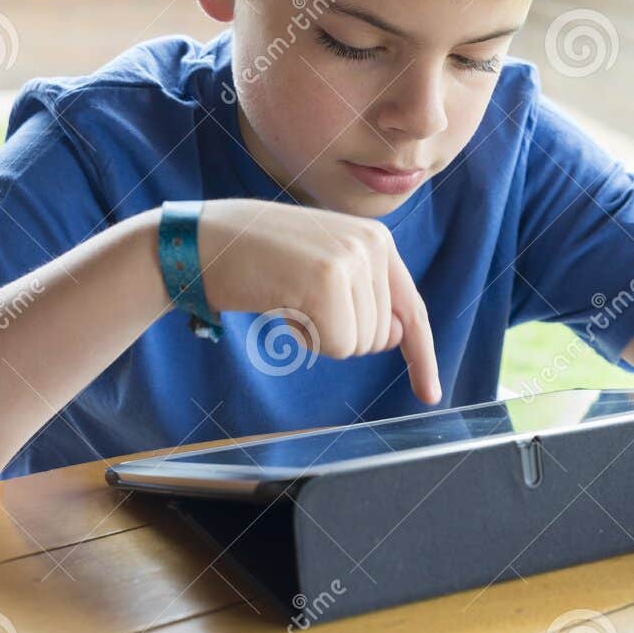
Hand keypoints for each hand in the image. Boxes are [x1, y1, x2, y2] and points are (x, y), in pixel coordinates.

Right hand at [194, 199, 441, 404]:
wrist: (204, 241)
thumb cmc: (259, 259)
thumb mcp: (322, 267)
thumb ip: (363, 296)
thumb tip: (395, 337)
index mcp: (377, 239)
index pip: (411, 308)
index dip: (421, 355)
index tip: (429, 393)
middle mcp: (372, 243)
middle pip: (380, 337)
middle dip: (341, 338)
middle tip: (303, 306)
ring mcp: (351, 259)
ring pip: (359, 344)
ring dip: (321, 338)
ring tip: (290, 300)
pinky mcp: (328, 280)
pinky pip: (337, 345)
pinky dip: (308, 341)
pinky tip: (284, 308)